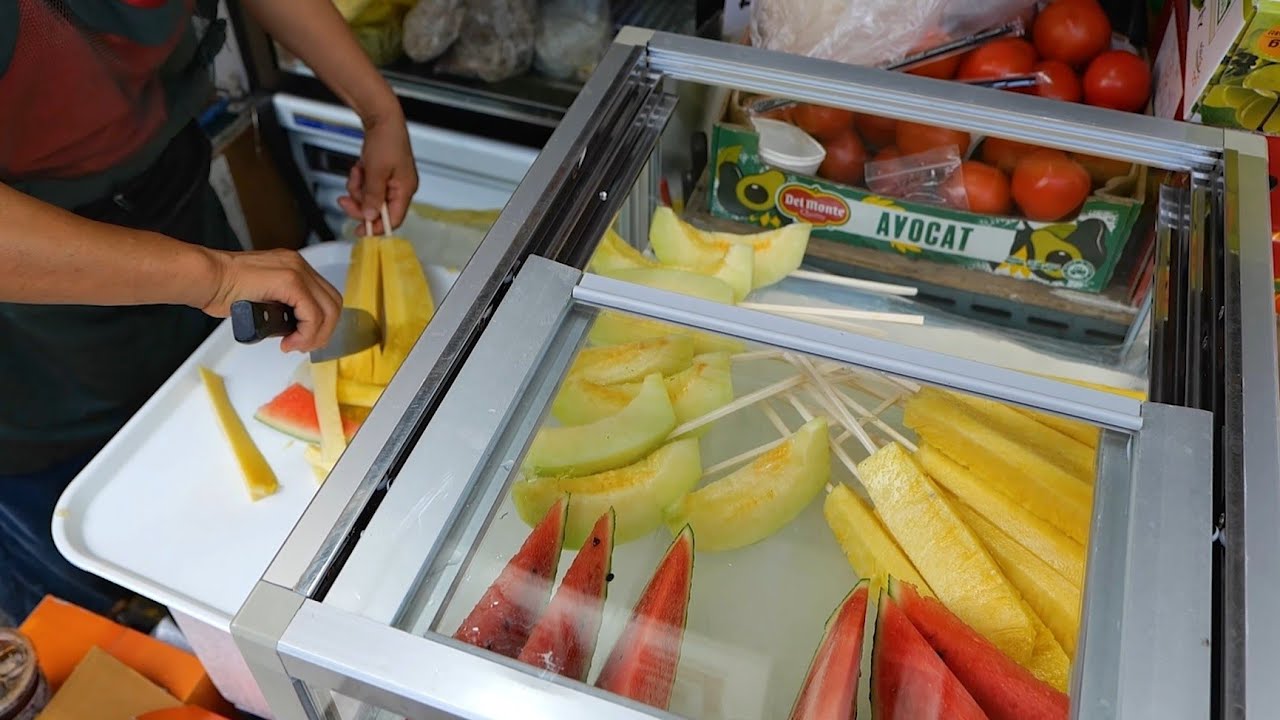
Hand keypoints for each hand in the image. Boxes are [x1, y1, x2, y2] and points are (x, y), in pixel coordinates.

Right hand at [198, 248, 342, 352]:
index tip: (306, 340)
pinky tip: (290, 341)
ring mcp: (297, 271)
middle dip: (323, 331)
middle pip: (333, 303)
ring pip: (328, 310)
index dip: (321, 323)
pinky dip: (306, 333)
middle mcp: (300, 265)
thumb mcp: (264, 296)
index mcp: (294, 267)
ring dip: (315, 335)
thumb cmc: (224, 289)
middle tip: (303, 346)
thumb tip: (296, 329)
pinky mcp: (291, 281)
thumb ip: (284, 306)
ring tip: (295, 345)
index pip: (325, 297)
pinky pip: (312, 314)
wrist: (207, 278)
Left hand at [339, 107, 417, 233]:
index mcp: (405, 190)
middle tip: (344, 199)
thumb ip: (373, 196)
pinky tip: (359, 168)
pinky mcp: (382, 174)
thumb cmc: (385, 141)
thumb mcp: (376, 171)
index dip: (376, 227)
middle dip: (360, 203)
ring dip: (358, 188)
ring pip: (369, 197)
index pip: (393, 219)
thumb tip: (370, 217)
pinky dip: (360, 180)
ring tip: (357, 172)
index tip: (359, 231)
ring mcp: (391, 181)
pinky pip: (368, 186)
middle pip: (378, 209)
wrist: (382, 118)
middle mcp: (400, 188)